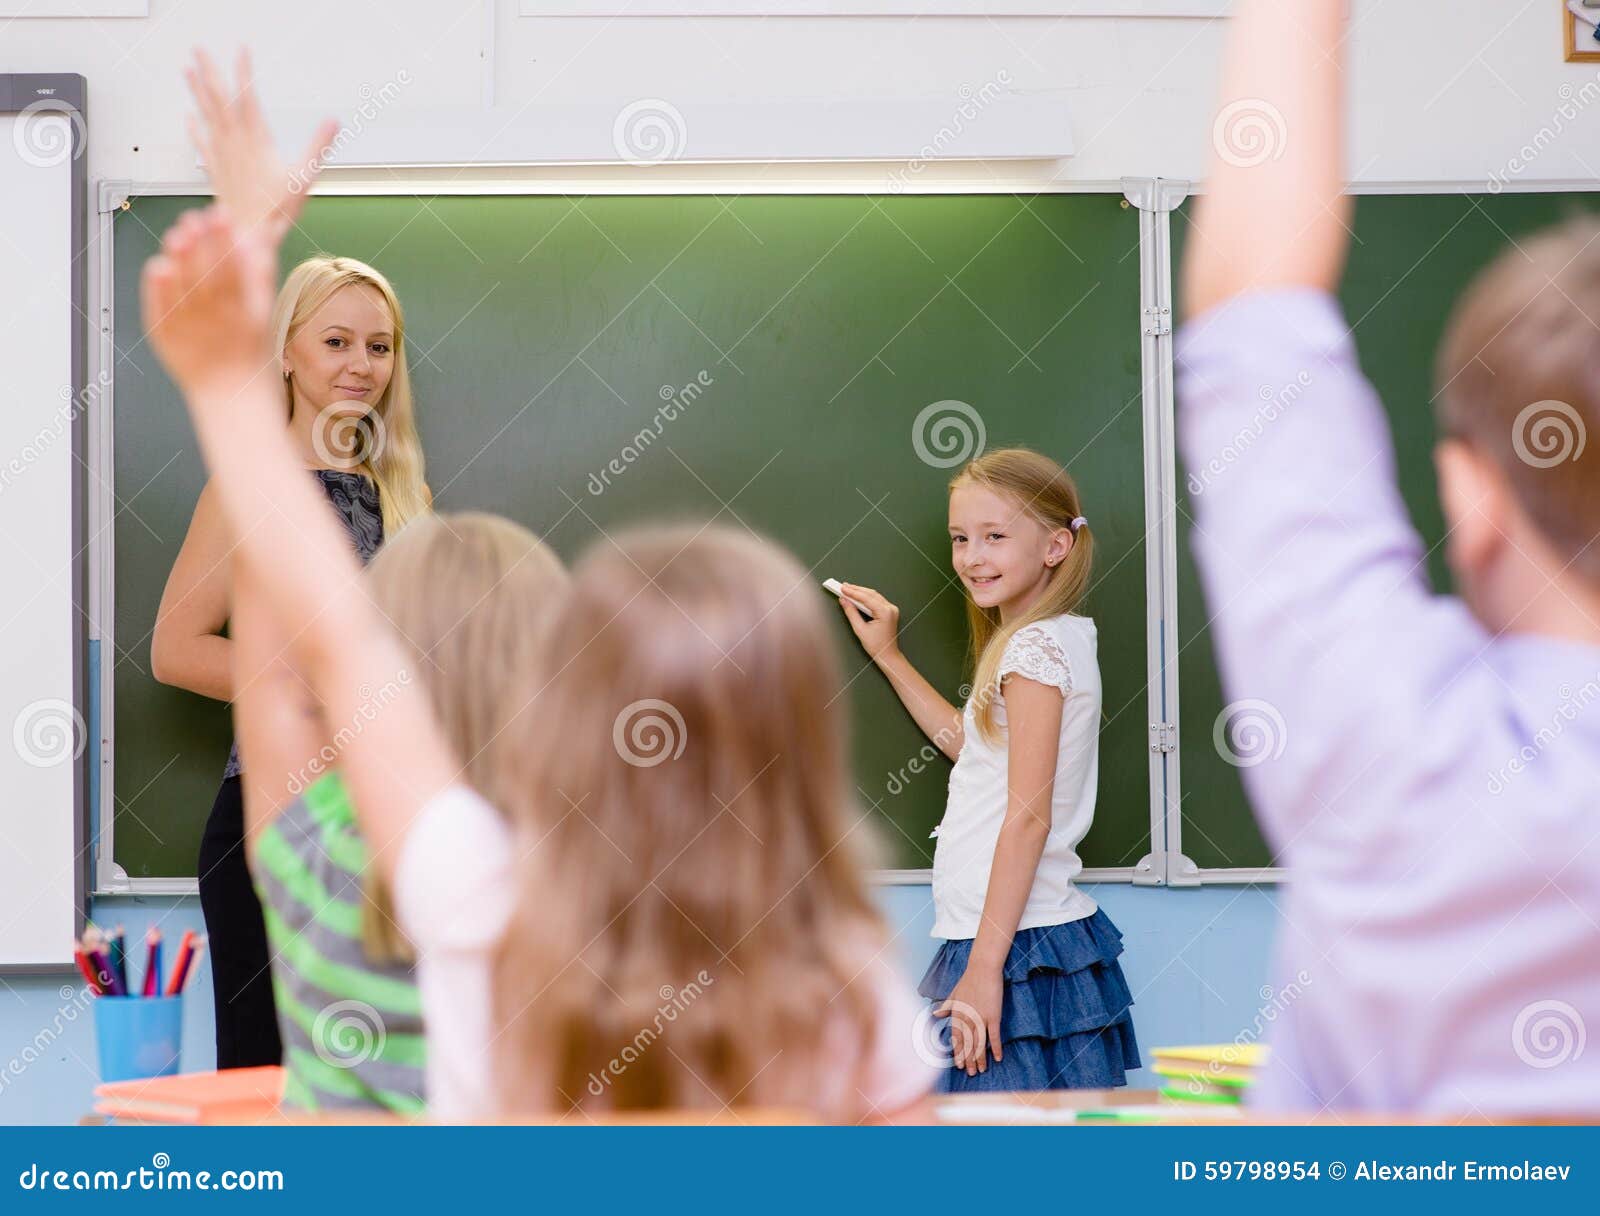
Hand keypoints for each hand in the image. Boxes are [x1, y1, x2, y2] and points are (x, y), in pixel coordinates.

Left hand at [142, 205, 277, 395]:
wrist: (231, 398)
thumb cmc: (250, 356)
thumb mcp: (263, 315)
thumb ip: (258, 276)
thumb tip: (256, 240)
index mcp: (244, 315)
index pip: (234, 269)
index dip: (225, 240)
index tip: (221, 215)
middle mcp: (216, 322)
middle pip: (205, 275)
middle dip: (199, 244)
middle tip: (194, 218)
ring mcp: (188, 331)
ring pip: (181, 290)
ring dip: (177, 259)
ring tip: (177, 235)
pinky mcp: (166, 338)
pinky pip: (158, 310)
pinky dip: (157, 288)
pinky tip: (158, 265)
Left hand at [185, 48, 336, 245]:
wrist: (247, 235)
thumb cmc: (275, 211)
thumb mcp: (304, 177)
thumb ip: (318, 146)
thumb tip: (333, 121)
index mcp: (255, 140)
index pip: (247, 96)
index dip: (243, 71)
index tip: (241, 49)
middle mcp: (234, 143)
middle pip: (217, 99)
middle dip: (208, 71)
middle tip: (198, 49)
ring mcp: (221, 155)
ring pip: (205, 115)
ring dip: (196, 92)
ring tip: (187, 71)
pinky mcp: (215, 170)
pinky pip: (201, 143)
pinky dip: (193, 128)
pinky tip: (188, 118)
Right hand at [837, 582, 899, 660]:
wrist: (887, 654)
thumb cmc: (876, 646)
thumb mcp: (860, 629)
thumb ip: (851, 612)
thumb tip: (844, 601)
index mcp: (885, 612)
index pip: (866, 598)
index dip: (853, 592)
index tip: (843, 588)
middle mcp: (890, 608)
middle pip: (870, 594)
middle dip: (856, 589)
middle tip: (843, 586)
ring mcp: (891, 609)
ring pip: (874, 595)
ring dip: (861, 592)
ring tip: (849, 589)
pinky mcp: (890, 611)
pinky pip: (877, 600)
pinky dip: (867, 597)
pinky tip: (858, 595)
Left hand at [935, 964, 1002, 1077]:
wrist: (983, 968)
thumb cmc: (969, 979)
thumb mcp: (954, 993)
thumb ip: (946, 1006)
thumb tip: (935, 1014)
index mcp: (957, 1014)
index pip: (956, 1037)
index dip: (958, 1051)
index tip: (959, 1063)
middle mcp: (967, 1018)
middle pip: (967, 1043)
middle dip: (968, 1059)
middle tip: (969, 1073)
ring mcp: (980, 1018)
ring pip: (979, 1043)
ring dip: (980, 1058)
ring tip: (981, 1070)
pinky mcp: (993, 1016)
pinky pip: (994, 1035)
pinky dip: (996, 1047)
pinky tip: (998, 1057)